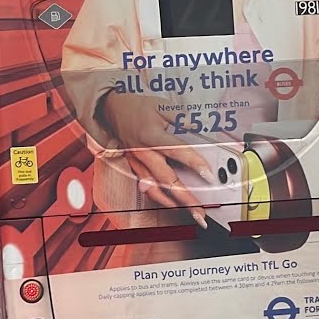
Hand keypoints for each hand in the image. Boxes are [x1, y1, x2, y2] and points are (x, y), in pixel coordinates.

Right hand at [101, 93, 212, 227]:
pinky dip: (160, 198)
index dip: (194, 163)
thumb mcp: (161, 105)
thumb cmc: (136, 107)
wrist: (111, 110)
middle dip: (186, 197)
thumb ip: (182, 118)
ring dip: (173, 204)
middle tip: (200, 210)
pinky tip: (172, 204)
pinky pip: (147, 187)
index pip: (176, 151)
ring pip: (155, 189)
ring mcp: (137, 162)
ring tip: (190, 212)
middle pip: (166, 179)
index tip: (208, 174)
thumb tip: (200, 127)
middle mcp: (143, 152)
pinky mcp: (134, 167)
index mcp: (151, 135)